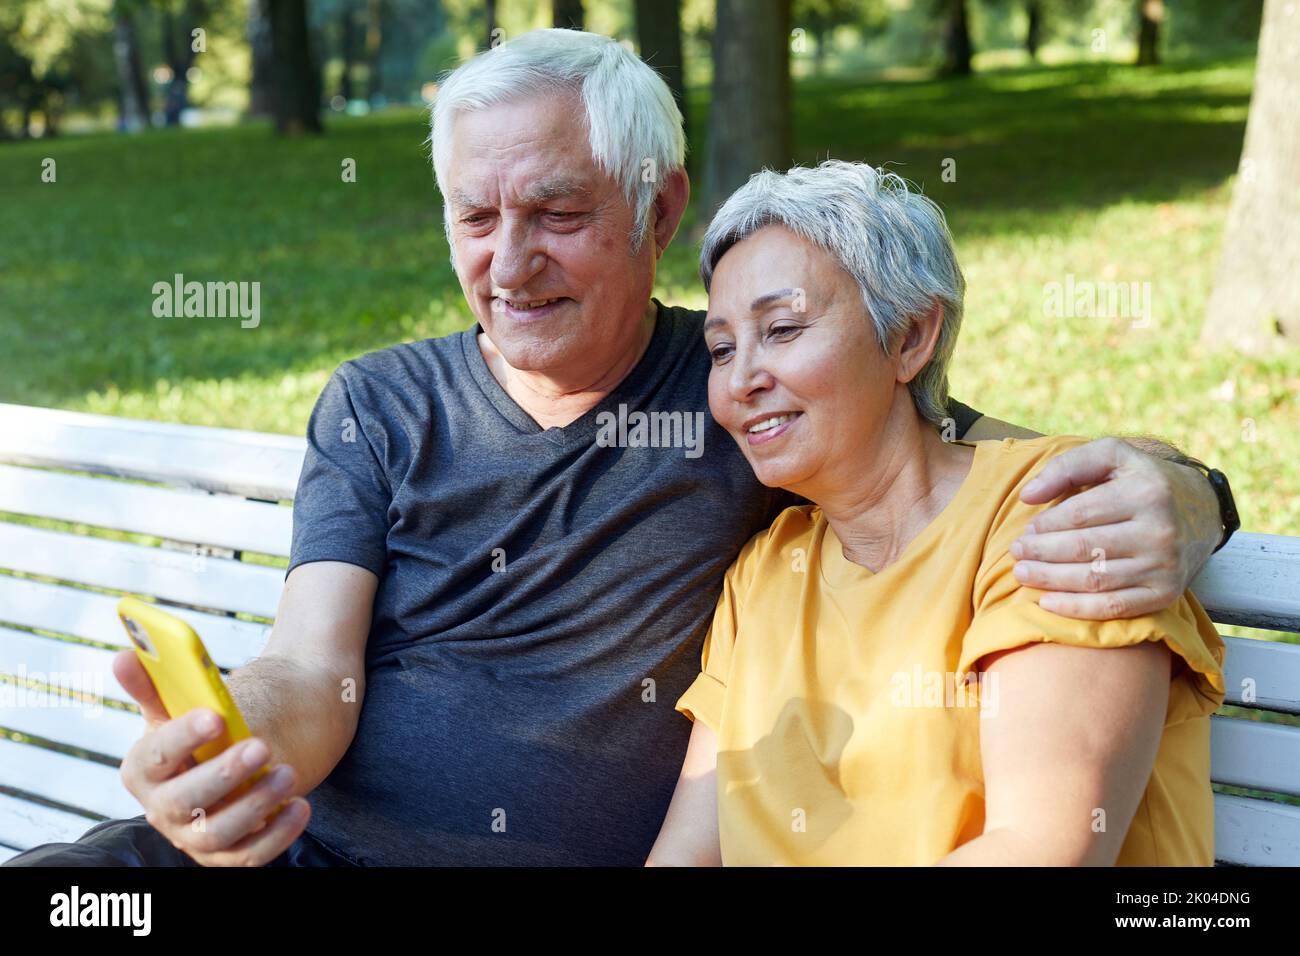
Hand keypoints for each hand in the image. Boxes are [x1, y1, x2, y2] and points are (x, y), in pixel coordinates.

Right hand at [114, 649, 311, 865]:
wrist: (249, 753)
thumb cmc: (212, 728)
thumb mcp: (185, 704)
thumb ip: (156, 683)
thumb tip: (125, 656)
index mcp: (144, 769)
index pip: (153, 757)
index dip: (182, 738)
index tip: (216, 716)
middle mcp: (163, 809)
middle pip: (183, 802)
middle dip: (223, 776)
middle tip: (261, 747)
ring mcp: (195, 837)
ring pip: (217, 834)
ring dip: (255, 805)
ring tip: (289, 774)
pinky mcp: (229, 854)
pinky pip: (250, 857)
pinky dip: (277, 835)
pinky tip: (300, 806)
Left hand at [1010, 437, 1221, 619]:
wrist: (1201, 509)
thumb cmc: (1142, 480)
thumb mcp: (1113, 455)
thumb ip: (1068, 466)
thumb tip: (1028, 495)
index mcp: (1146, 493)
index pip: (1080, 514)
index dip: (1046, 525)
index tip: (1026, 529)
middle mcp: (1160, 531)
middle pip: (1084, 549)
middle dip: (1041, 553)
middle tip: (1016, 552)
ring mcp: (1165, 566)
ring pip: (1095, 580)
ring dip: (1050, 580)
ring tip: (1022, 574)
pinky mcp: (1166, 594)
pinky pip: (1114, 608)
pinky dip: (1076, 609)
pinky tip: (1047, 602)